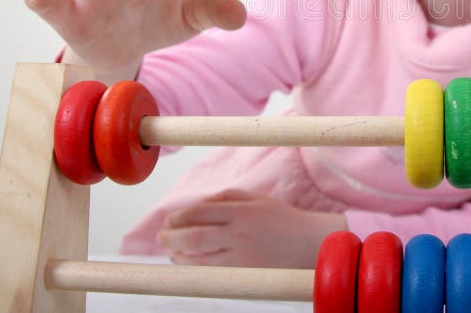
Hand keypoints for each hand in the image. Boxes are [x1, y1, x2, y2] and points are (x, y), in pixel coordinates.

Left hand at [157, 189, 346, 267]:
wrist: (309, 243)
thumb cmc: (282, 219)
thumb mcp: (257, 199)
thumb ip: (228, 197)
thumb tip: (200, 204)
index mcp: (241, 211)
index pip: (199, 212)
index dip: (179, 217)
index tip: (170, 220)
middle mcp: (239, 233)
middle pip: (194, 236)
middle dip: (171, 237)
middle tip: (162, 237)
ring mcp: (241, 256)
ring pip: (199, 259)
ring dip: (180, 257)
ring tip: (173, 254)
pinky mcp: (245, 274)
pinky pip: (212, 273)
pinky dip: (196, 270)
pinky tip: (190, 266)